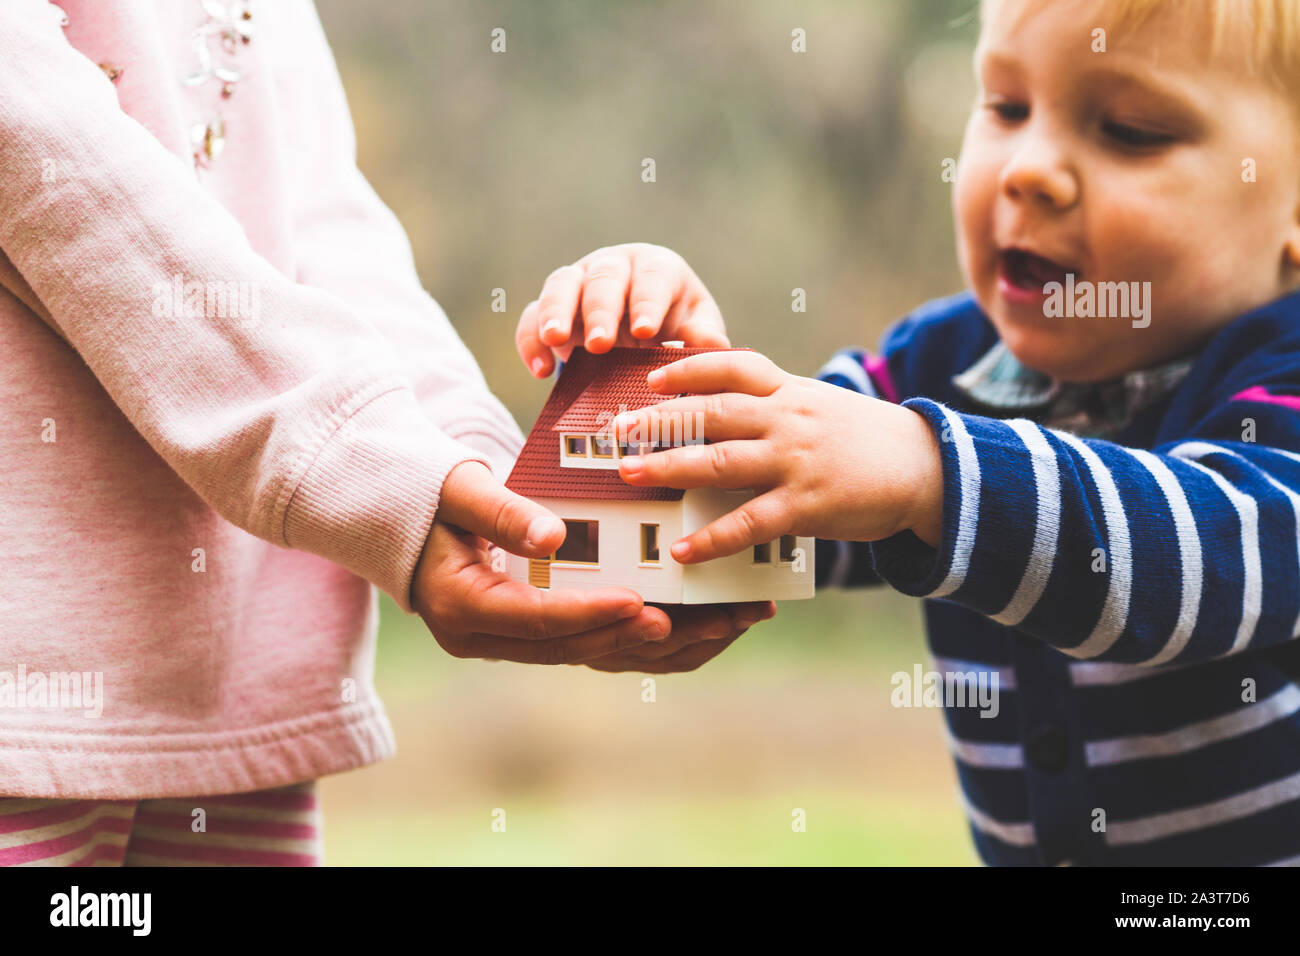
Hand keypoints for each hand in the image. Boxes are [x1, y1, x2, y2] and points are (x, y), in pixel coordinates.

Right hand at [413, 460, 774, 669]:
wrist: (406, 519)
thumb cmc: (431, 495)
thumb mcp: (459, 491)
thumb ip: (502, 512)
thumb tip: (553, 537)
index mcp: (465, 609)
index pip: (537, 620)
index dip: (590, 614)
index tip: (640, 603)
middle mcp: (490, 639)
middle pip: (578, 648)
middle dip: (648, 634)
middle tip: (711, 617)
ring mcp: (515, 644)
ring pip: (599, 656)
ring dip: (668, 643)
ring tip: (730, 621)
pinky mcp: (538, 636)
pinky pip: (601, 647)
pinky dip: (652, 638)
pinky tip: (706, 623)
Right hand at [516, 243, 728, 378]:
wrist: (645, 336)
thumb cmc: (677, 328)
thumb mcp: (696, 329)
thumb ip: (703, 336)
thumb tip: (712, 345)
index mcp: (656, 268)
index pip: (651, 276)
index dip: (647, 301)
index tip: (645, 331)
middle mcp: (614, 267)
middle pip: (603, 277)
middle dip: (600, 309)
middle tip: (600, 343)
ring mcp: (578, 283)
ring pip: (561, 285)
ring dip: (555, 312)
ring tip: (555, 340)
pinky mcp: (551, 308)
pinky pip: (531, 316)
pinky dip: (531, 340)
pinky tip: (540, 370)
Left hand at [608, 350, 944, 561]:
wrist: (926, 469)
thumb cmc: (861, 438)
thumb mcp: (817, 404)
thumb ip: (771, 402)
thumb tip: (715, 405)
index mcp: (789, 391)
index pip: (732, 367)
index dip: (689, 369)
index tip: (651, 376)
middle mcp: (787, 419)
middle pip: (713, 412)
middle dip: (660, 419)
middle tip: (618, 430)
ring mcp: (796, 462)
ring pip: (722, 461)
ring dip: (671, 467)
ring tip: (630, 474)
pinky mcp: (807, 506)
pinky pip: (749, 524)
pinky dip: (712, 538)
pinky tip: (683, 550)